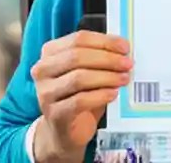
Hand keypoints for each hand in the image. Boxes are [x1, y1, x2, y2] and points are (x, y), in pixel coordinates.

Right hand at [30, 30, 132, 161]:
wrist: (64, 131)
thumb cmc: (77, 96)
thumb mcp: (85, 72)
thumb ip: (98, 57)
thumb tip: (122, 49)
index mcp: (49, 53)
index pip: (78, 39)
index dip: (104, 41)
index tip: (125, 47)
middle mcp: (42, 70)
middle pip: (77, 56)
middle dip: (107, 59)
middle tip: (127, 64)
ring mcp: (46, 93)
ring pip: (78, 78)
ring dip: (106, 77)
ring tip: (123, 79)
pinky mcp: (55, 113)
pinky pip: (80, 100)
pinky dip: (100, 95)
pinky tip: (113, 94)